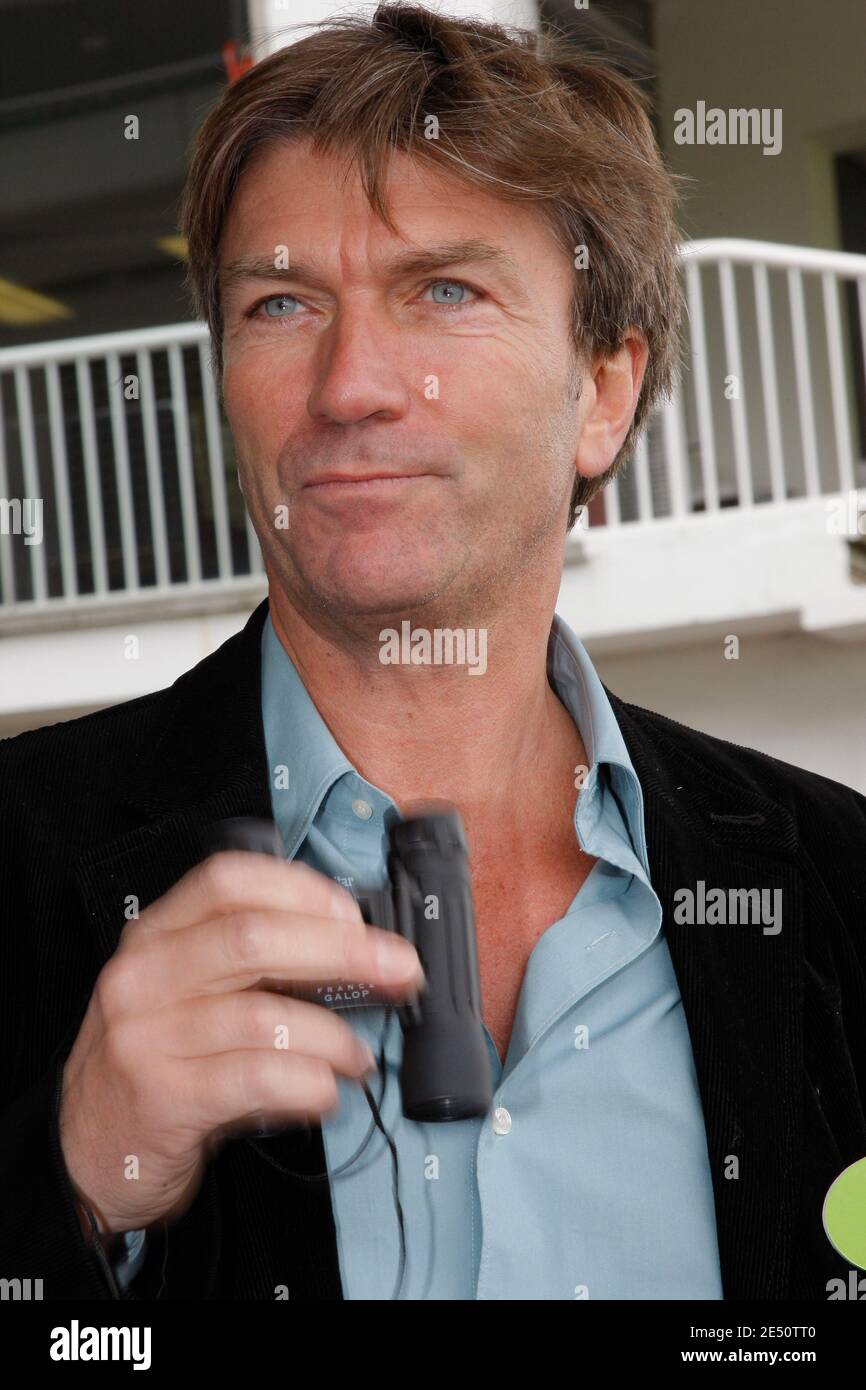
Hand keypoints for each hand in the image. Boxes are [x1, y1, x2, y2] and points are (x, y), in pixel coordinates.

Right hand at [59, 852, 422, 1234]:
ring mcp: (148, 1036)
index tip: (354, 916)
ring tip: (358, 1055)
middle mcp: (146, 976)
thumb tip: (350, 947)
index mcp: (156, 936)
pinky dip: (308, 1083)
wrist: (85, 1153)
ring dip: (333, 1035)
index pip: (230, 881)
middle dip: (343, 951)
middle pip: (255, 939)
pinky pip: (256, 1078)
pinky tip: (325, 1091)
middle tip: (397, 971)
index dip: (302, 890)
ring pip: (263, 1015)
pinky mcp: (163, 1096)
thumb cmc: (153, 1064)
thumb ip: (246, 963)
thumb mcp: (182, 993)